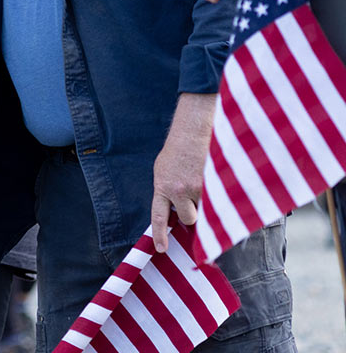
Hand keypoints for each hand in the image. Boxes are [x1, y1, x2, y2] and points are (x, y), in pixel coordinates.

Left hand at [150, 93, 214, 252]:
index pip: (159, 217)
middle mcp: (179, 190)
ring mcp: (198, 189)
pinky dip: (222, 197)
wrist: (193, 130)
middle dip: (193, 213)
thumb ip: (168, 192)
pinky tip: (220, 184)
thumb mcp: (164, 171)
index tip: (162, 250)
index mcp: (163, 186)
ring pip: (206, 212)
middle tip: (195, 193)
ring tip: (205, 182)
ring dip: (208, 204)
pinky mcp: (215, 185)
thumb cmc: (178, 151)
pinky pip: (219, 202)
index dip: (160, 235)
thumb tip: (176, 215)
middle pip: (188, 219)